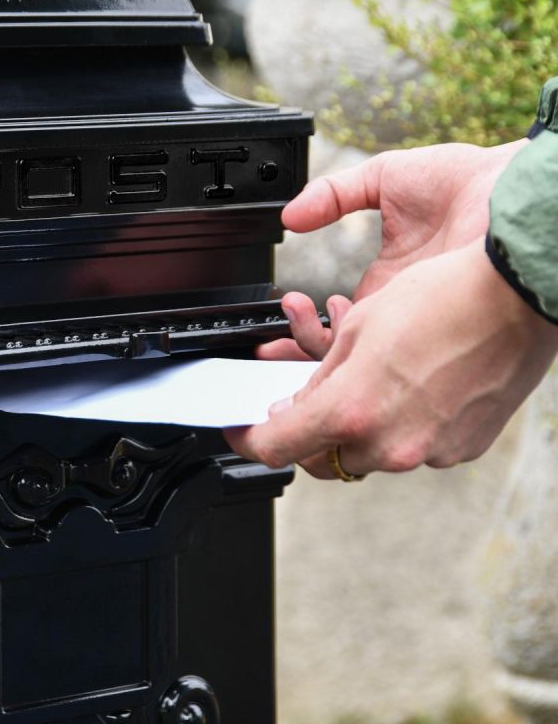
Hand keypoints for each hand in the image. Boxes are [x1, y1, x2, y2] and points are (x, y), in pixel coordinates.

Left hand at [229, 240, 557, 478]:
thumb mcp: (357, 328)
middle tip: (296, 403)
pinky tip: (403, 386)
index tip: (239, 430)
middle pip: (322, 460)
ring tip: (360, 380)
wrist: (519, 298)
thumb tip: (296, 407)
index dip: (248, 440)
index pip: (277, 447)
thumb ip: (318, 378)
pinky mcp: (461, 449)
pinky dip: (395, 425)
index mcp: (352, 411)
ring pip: (367, 455)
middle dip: (303, 435)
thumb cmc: (440, 299)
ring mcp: (429, 453)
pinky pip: (411, 447)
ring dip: (352, 428)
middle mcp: (390, 444)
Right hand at [259, 140, 527, 362]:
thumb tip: (289, 216)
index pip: (337, 328)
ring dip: (314, 345)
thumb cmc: (464, 182)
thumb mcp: (382, 180)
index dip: (301, 331)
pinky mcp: (431, 339)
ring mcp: (416, 332)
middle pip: (341, 360)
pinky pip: (382, 365)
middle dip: (299, 355)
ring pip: (355, 370)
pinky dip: (346, 349)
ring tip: (299, 310)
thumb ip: (332, 195)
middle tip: (269, 342)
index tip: (276, 321)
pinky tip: (334, 315)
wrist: (513, 190)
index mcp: (390, 289)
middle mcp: (401, 319)